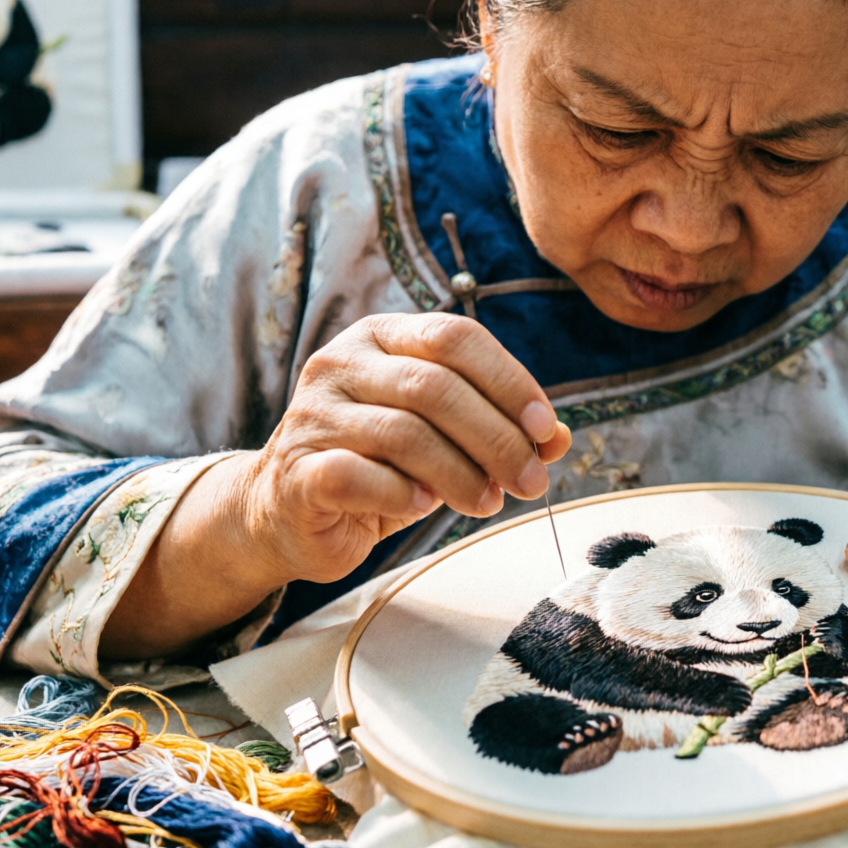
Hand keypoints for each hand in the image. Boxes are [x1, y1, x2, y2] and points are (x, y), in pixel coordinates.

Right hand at [101, 313, 571, 658]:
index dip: (509, 382)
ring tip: (487, 502)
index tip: (546, 431)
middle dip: (495, 437)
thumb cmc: (381, 466)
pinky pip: (355, 474)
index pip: (456, 337)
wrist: (288, 512)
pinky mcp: (295, 468)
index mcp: (382, 336)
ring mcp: (313, 413)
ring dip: (459, 473)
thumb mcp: (446, 439)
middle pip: (434, 385)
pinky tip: (422, 506)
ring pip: (402, 432)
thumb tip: (559, 438)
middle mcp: (342, 362)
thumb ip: (499, 428)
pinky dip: (400, 493)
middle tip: (529, 480)